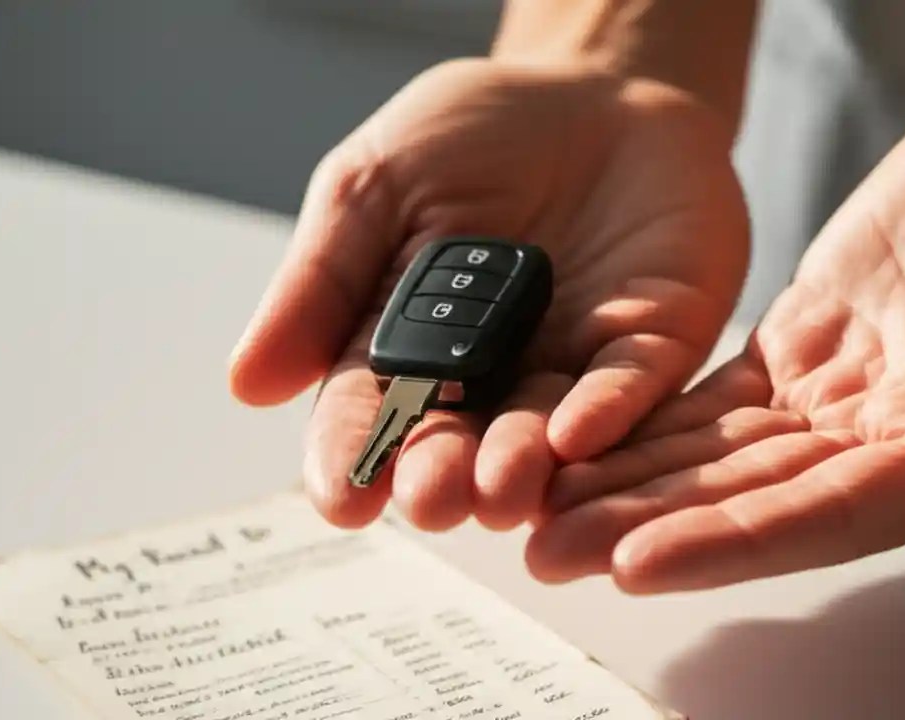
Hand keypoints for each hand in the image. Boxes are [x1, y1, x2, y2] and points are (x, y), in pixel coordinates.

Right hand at [228, 59, 747, 530]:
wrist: (595, 83)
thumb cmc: (475, 135)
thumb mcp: (375, 187)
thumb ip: (322, 281)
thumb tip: (247, 382)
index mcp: (412, 346)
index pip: (372, 413)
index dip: (354, 457)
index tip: (340, 496)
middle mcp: (493, 376)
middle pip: (461, 442)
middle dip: (443, 475)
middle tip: (429, 500)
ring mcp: (577, 362)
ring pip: (547, 433)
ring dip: (524, 466)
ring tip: (499, 490)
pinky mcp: (656, 339)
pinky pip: (635, 383)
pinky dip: (608, 409)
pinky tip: (575, 434)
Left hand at [525, 56, 904, 592]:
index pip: (835, 512)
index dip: (737, 541)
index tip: (640, 559)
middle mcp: (890, 435)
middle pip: (754, 502)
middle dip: (650, 530)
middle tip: (549, 549)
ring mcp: (839, 395)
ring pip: (718, 459)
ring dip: (630, 489)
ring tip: (537, 511)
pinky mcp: (802, 349)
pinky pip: (711, 401)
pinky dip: (646, 423)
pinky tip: (577, 441)